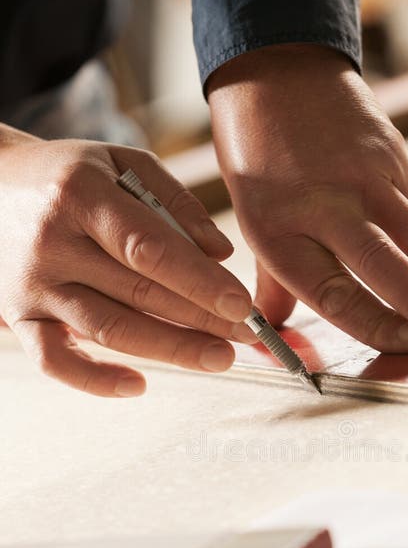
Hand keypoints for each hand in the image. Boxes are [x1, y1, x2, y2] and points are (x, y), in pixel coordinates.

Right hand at [0, 128, 254, 395]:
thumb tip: (220, 252)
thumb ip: (173, 200)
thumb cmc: (69, 177)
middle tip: (246, 337)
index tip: (242, 306)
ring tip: (218, 358)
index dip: (199, 282)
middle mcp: (52, 243)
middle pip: (137, 294)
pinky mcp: (20, 319)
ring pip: (109, 331)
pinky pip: (56, 362)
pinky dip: (97, 380)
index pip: (149, 248)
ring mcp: (33, 286)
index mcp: (81, 196)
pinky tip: (140, 385)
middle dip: (200, 320)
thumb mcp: (120, 162)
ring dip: (170, 350)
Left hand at [208, 45, 407, 351]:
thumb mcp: (253, 222)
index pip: (334, 292)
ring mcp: (364, 181)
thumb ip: (272, 282)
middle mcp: (325, 207)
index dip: (377, 324)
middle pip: (385, 265)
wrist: (278, 77)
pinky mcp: (393, 161)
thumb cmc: (260, 160)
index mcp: (279, 232)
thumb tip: (271, 331)